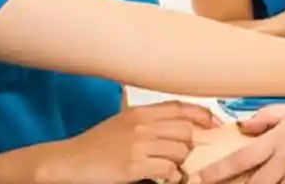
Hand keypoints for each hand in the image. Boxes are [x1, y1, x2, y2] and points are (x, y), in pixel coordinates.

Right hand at [47, 101, 217, 183]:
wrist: (71, 161)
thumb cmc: (95, 145)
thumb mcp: (123, 124)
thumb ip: (149, 122)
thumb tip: (177, 127)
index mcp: (139, 112)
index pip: (180, 107)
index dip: (201, 114)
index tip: (213, 123)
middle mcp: (142, 125)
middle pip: (186, 130)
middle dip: (189, 144)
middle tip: (182, 154)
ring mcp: (139, 144)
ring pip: (181, 150)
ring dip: (179, 161)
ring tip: (167, 166)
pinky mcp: (136, 165)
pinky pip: (169, 169)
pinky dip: (171, 175)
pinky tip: (161, 176)